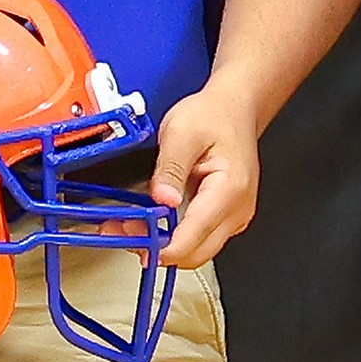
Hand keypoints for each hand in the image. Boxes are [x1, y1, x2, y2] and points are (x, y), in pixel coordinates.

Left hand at [146, 83, 260, 268]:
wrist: (233, 108)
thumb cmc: (213, 116)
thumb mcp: (181, 131)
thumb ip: (170, 168)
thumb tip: (162, 199)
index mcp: (230, 190)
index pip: (195, 234)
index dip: (163, 247)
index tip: (135, 242)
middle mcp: (237, 210)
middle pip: (196, 253)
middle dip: (159, 250)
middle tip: (124, 232)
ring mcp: (233, 217)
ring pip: (196, 250)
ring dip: (164, 245)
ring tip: (133, 225)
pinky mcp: (224, 217)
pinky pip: (198, 238)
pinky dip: (174, 236)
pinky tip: (153, 221)